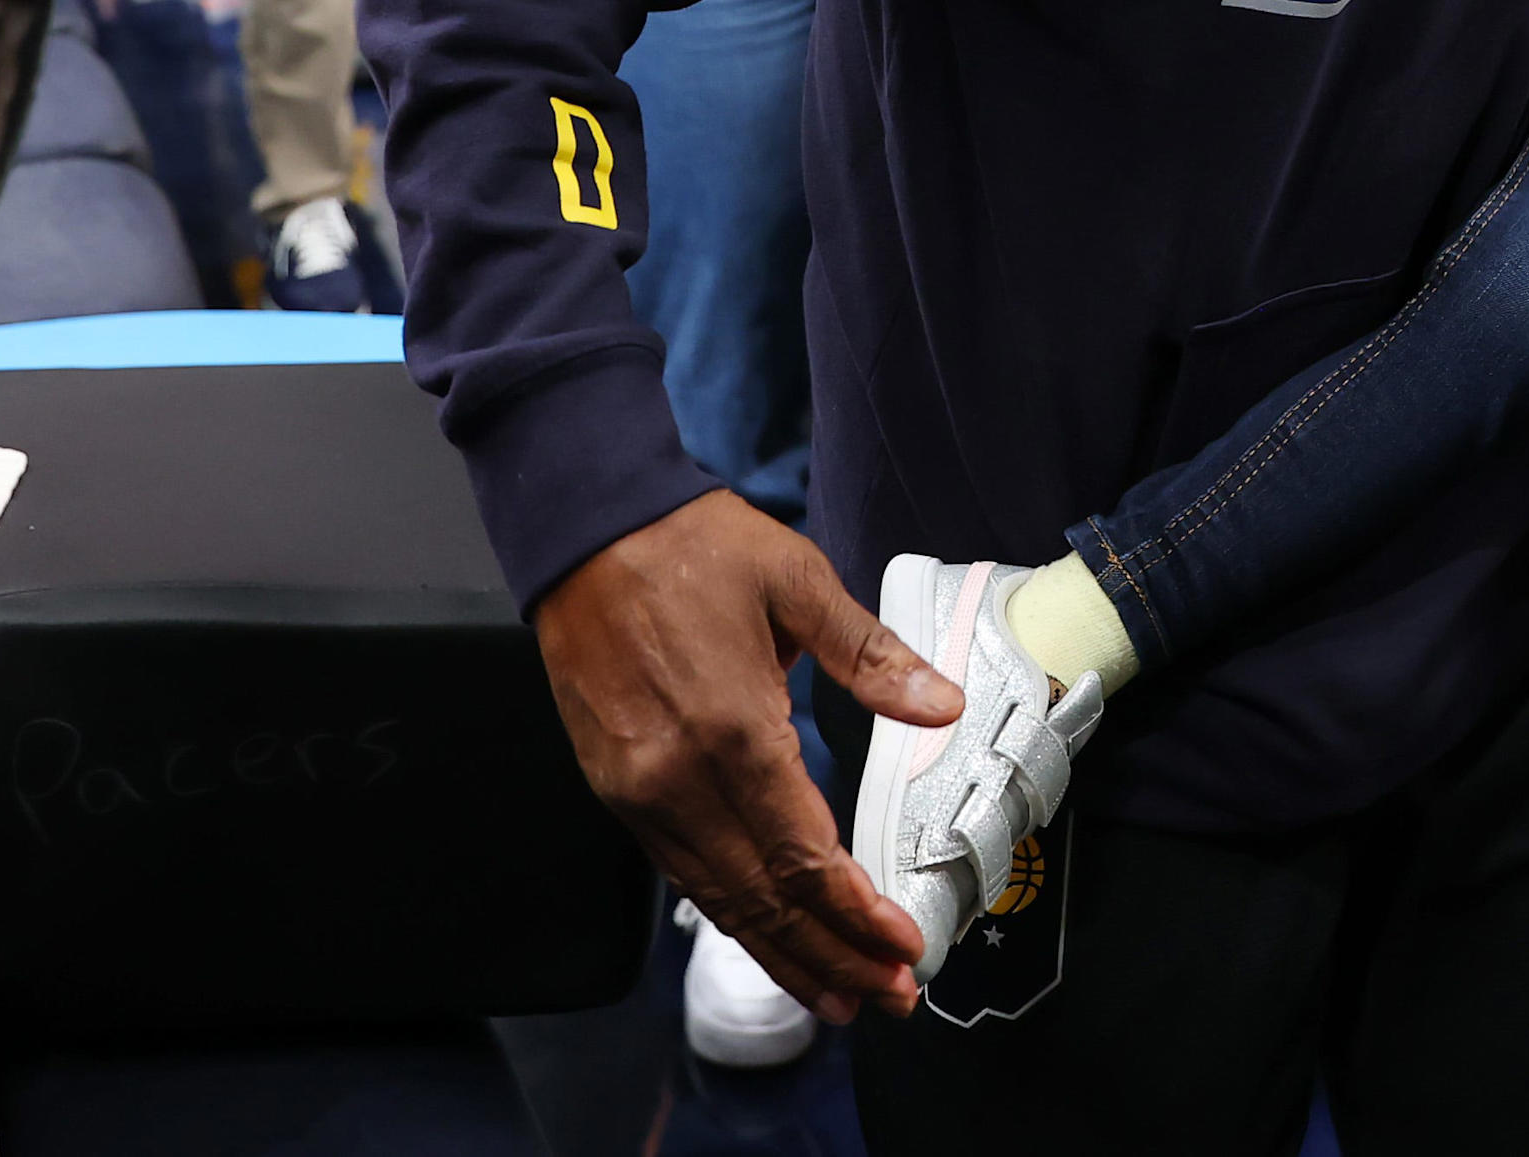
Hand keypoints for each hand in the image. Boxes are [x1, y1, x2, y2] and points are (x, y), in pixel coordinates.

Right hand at [529, 490, 962, 1019]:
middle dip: (829, 956)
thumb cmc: (695, 546)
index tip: (904, 951)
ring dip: (780, 953)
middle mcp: (677, 780)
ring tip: (835, 994)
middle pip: (761, 900)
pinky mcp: (615, 789)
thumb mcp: (799, 582)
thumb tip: (943, 705)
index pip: (802, 855)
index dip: (856, 913)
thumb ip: (872, 656)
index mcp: (732, 732)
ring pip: (717, 899)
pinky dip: (730, 914)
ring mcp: (638, 793)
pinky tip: (766, 936)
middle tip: (886, 997)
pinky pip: (680, 872)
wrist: (586, 530)